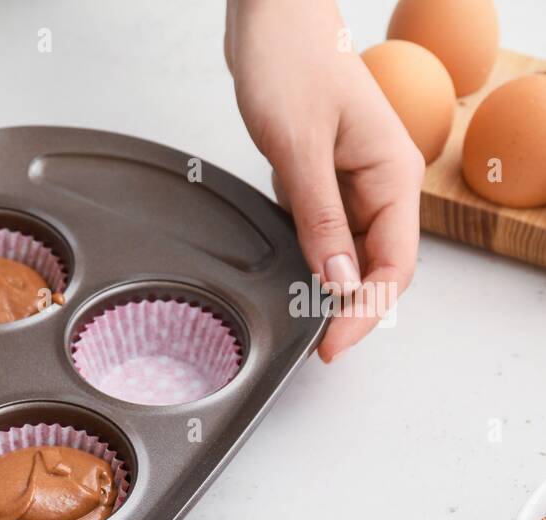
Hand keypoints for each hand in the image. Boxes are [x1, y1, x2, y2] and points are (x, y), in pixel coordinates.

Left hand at [225, 0, 424, 362]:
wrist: (270, 21)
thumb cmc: (289, 65)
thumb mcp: (299, 148)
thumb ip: (318, 218)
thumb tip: (335, 279)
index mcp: (392, 173)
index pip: (394, 263)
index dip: (366, 310)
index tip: (334, 344)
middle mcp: (380, 180)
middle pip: (377, 264)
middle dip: (350, 307)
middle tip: (315, 343)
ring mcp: (354, 178)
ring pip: (349, 250)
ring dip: (329, 283)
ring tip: (299, 316)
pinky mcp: (326, 174)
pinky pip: (324, 227)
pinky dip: (309, 251)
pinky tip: (287, 265)